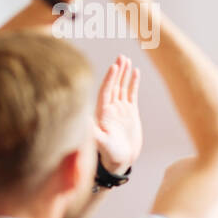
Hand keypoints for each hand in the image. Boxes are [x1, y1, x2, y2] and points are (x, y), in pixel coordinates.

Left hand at [93, 55, 142, 172]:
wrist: (120, 160)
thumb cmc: (109, 154)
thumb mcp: (100, 143)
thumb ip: (92, 131)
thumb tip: (81, 119)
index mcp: (102, 112)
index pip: (106, 91)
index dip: (110, 79)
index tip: (114, 66)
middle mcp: (110, 108)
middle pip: (113, 85)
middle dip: (117, 71)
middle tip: (121, 57)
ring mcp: (120, 109)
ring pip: (121, 86)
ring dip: (124, 73)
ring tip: (126, 59)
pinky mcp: (130, 112)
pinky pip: (131, 94)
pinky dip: (133, 83)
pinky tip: (135, 72)